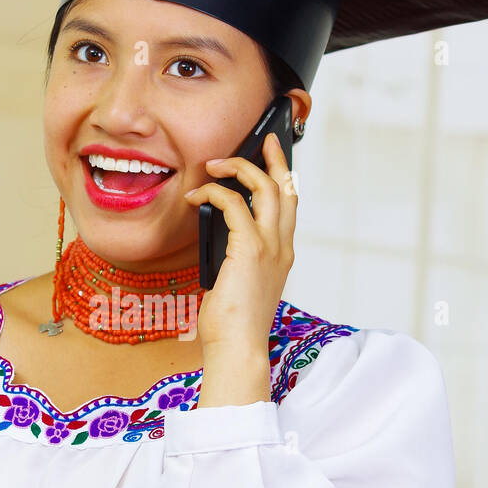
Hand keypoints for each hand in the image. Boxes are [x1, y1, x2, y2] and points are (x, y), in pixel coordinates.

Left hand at [183, 131, 297, 355]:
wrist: (238, 347)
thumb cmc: (233, 323)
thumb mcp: (239, 283)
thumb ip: (237, 258)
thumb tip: (218, 240)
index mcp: (282, 256)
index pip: (290, 207)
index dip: (285, 178)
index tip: (275, 160)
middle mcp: (282, 247)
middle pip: (286, 188)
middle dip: (273, 159)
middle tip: (261, 140)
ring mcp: (269, 247)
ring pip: (264, 188)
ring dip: (237, 169)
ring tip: (213, 166)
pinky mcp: (249, 249)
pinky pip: (233, 204)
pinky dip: (215, 193)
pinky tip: (198, 196)